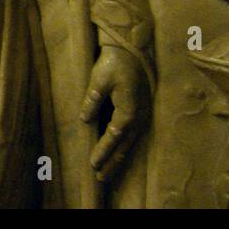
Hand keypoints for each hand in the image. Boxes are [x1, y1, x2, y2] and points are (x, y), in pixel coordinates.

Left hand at [81, 45, 150, 181]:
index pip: (113, 138)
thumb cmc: (114, 63)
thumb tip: (85, 120)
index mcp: (129, 111)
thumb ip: (92, 100)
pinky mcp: (142, 112)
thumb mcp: (99, 80)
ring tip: (108, 173)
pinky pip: (133, 136)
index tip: (93, 165)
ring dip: (119, 159)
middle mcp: (139, 118)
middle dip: (112, 163)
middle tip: (101, 178)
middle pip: (124, 147)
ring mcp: (143, 116)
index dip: (103, 152)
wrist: (131, 50)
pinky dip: (125, 148)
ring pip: (130, 144)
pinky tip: (119, 155)